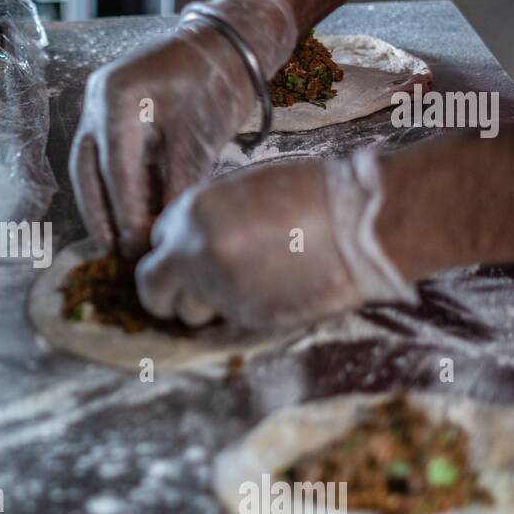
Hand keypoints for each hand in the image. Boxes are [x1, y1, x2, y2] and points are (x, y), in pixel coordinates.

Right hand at [70, 0, 296, 258]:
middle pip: (88, 173)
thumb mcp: (201, 141)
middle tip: (116, 255)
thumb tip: (165, 236)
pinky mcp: (105, 113)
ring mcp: (95, 106)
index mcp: (118, 100)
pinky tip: (123, 215)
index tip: (137, 249)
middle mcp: (96, 101)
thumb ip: (178, 188)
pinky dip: (109, 188)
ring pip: (87, 168)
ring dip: (100, 206)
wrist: (225, 43)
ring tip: (116, 243)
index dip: (125, 215)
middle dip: (101, 217)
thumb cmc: (218, 85)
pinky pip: (98, 158)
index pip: (116, 171)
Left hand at [136, 153, 414, 328]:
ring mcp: (220, 291)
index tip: (188, 256)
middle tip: (185, 294)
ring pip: (192, 312)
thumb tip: (187, 245)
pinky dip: (245, 310)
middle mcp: (194, 255)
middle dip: (166, 293)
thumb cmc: (310, 195)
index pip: (156, 244)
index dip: (173, 251)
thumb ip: (205, 220)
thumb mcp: (242, 192)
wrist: (360, 225)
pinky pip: (231, 321)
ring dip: (206, 304)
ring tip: (247, 283)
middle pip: (153, 289)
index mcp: (190, 215)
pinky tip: (276, 288)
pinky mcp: (249, 318)